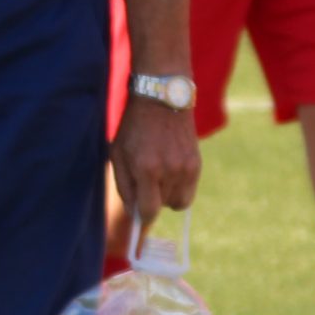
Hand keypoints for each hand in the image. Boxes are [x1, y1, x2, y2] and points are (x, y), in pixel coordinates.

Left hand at [110, 94, 199, 221]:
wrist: (162, 99)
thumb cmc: (134, 126)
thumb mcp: (118, 153)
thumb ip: (124, 185)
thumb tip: (134, 212)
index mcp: (146, 168)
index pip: (149, 211)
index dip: (142, 215)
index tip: (139, 211)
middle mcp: (169, 170)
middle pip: (162, 206)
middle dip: (152, 199)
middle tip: (146, 179)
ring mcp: (186, 167)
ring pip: (178, 202)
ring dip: (167, 195)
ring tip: (159, 175)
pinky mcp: (197, 164)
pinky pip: (189, 192)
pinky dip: (179, 187)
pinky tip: (170, 170)